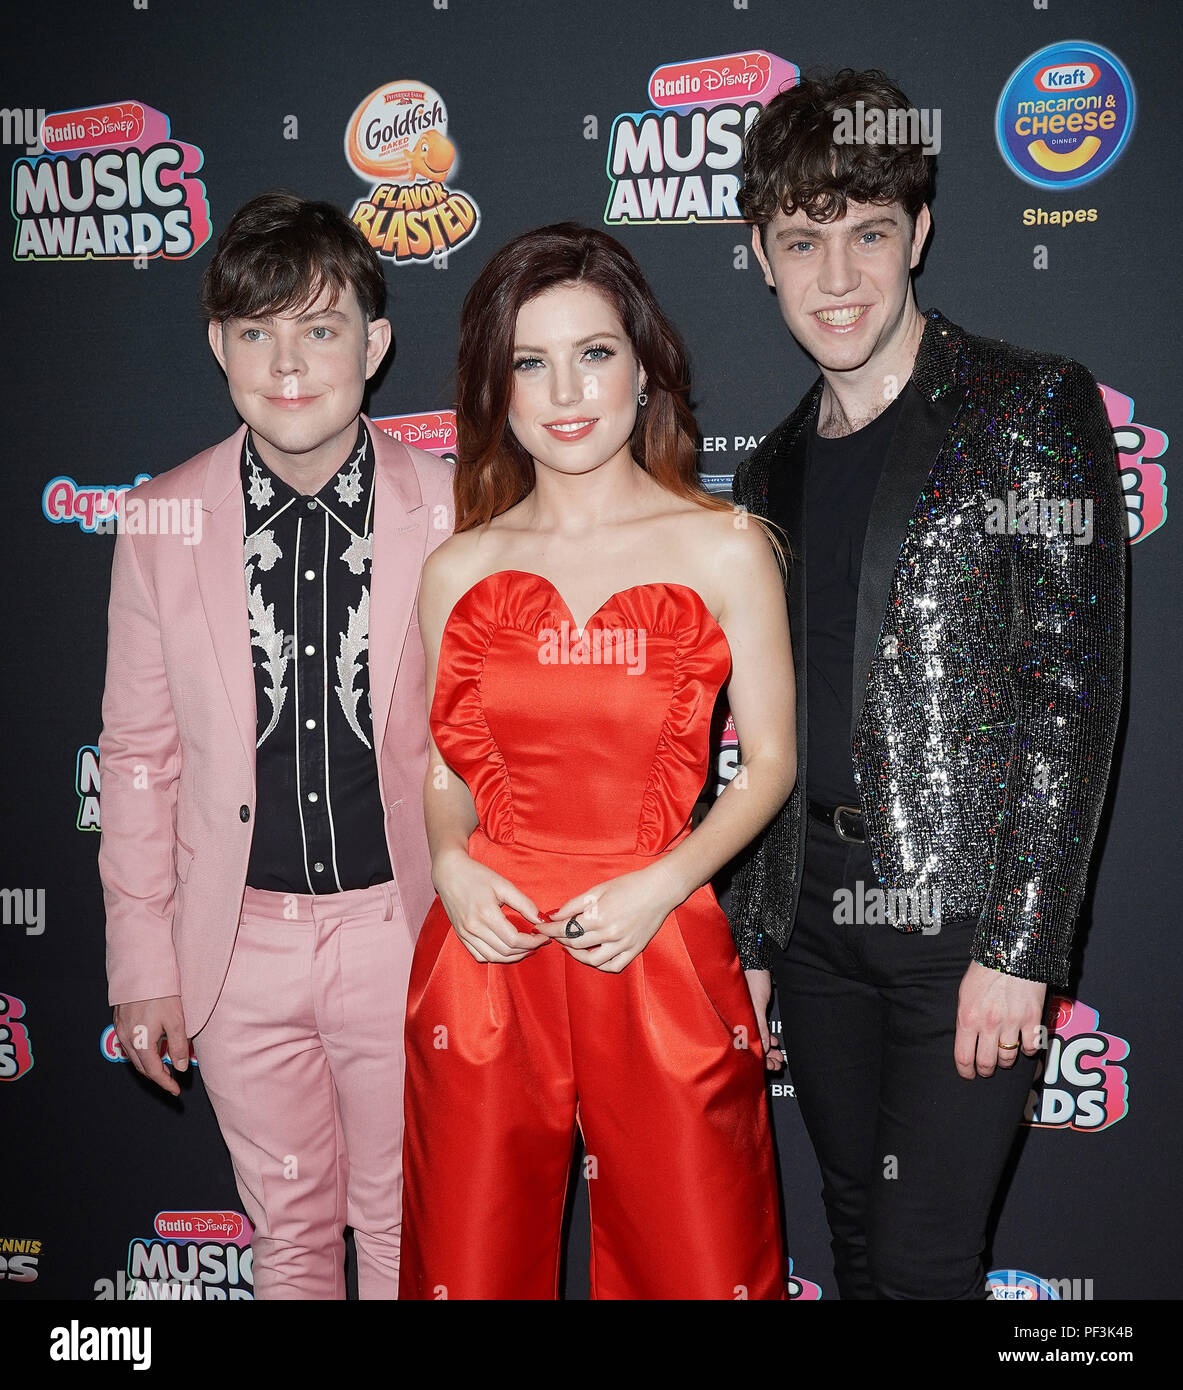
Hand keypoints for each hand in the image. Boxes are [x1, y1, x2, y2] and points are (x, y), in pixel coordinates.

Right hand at [113, 996, 188, 1095]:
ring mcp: (120, 1029)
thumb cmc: (160, 992)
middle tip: (171, 1080)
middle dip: (156, 1076)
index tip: (175, 1090)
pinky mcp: (119, 1019)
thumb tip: (181, 1067)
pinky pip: (128, 1043)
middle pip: (141, 1066)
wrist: (141, 969)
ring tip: (163, 1065)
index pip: (153, 1071)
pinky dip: (140, 1051)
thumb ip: (178, 1046)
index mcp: (141, 1042)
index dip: (165, 1083)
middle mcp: (126, 1038)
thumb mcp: (176, 1020)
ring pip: (133, 1056)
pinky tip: (150, 1046)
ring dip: (147, 1064)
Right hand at [433, 846, 545, 963]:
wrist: (449, 872)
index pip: (514, 940)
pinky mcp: (460, 936)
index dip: (533, 941)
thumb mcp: (503, 885)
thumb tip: (541, 920)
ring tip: (526, 948)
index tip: (544, 936)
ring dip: (512, 957)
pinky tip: (505, 950)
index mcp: (486, 914)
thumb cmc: (477, 875)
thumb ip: (524, 903)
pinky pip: (478, 956)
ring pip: (492, 957)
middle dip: (526, 950)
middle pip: (505, 951)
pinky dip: (494, 957)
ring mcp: (465, 934)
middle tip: (538, 942)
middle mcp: (474, 928)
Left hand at [538, 863, 682, 972]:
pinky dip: (600, 964)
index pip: (565, 929)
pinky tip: (593, 956)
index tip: (539, 928)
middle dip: (560, 939)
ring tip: (571, 946)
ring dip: (577, 955)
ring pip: (592, 960)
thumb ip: (574, 904)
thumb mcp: (597, 890)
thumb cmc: (628, 885)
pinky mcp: (634, 950)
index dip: (548, 930)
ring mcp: (623, 944)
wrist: (659, 889)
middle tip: (555, 933)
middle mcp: (609, 934)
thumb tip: (554, 916)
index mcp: (598, 917)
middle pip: (575, 945)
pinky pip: (613, 966)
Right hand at [743, 969, 783, 1071]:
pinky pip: (757, 1030)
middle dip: (764, 1057)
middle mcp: (737, 1020)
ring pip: (755, 1039)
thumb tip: (762, 1046)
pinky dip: (766, 1038)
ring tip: (778, 1056)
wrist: (756, 962)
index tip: (770, 1067)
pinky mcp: (750, 1012)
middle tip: (777, 1064)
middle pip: (750, 1046)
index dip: (758, 1059)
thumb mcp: (757, 1005)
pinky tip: (773, 1042)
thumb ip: (758, 1026)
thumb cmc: (752, 977)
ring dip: (767, 1049)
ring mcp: (744, 1017)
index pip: (744, 1047)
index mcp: (734, 1019)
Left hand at [954, 960, 1046, 1078]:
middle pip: (987, 1063)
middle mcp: (989, 1024)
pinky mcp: (1032, 1019)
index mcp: (967, 1017)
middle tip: (987, 1068)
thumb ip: (966, 1017)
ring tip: (1004, 1054)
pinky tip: (1023, 1043)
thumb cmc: (985, 970)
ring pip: (1008, 1058)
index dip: (966, 1071)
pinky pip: (1031, 1048)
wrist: (1011, 953)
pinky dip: (1027, 1050)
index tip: (968, 1074)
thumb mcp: (965, 993)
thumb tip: (967, 1039)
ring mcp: (1012, 1023)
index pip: (963, 1057)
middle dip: (986, 1069)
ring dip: (1005, 1060)